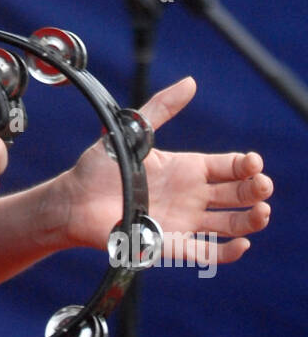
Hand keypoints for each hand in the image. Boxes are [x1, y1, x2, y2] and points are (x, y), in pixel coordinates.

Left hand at [60, 77, 272, 265]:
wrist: (74, 200)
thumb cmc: (101, 166)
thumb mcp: (134, 132)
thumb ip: (161, 108)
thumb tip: (190, 82)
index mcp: (187, 168)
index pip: (230, 167)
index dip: (246, 165)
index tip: (253, 162)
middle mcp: (192, 195)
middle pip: (238, 194)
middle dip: (256, 190)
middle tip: (263, 185)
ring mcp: (185, 221)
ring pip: (231, 224)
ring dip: (251, 221)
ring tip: (262, 212)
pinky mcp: (172, 245)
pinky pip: (208, 254)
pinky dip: (228, 252)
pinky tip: (241, 244)